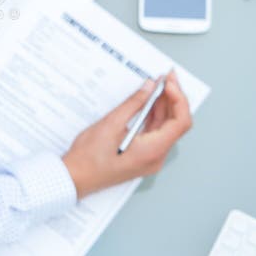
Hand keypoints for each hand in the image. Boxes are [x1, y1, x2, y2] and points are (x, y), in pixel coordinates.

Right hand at [61, 70, 191, 198]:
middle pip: (175, 124)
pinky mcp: (141, 156)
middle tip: (166, 77)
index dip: (178, 99)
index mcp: (152, 150)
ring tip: (157, 86)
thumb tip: (149, 88)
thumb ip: (133, 104)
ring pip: (165, 128)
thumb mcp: (111, 124)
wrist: (75, 178)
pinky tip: (147, 102)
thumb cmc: (89, 157)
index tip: (169, 82)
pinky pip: (154, 133)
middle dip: (172, 99)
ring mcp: (149, 157)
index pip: (180, 122)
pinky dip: (153, 116)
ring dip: (163, 106)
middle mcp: (156, 156)